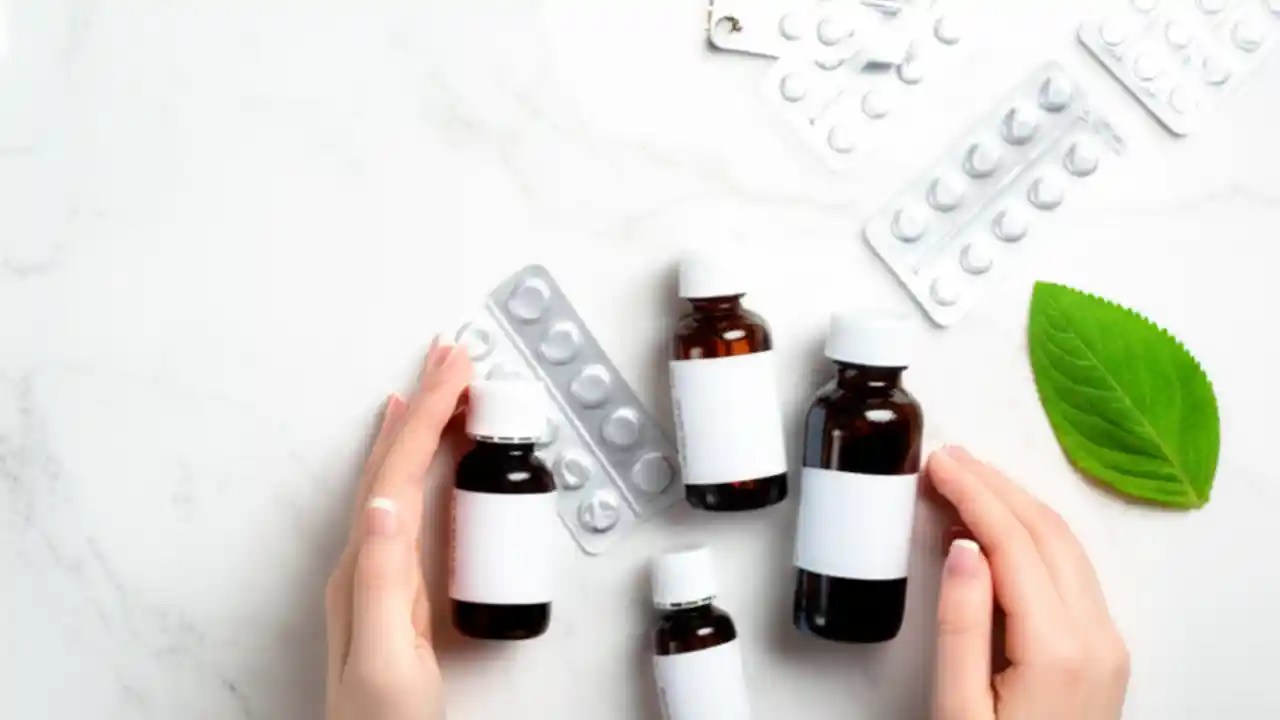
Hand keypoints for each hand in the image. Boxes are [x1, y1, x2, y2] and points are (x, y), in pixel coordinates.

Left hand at [325, 342, 471, 719]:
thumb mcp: (389, 654)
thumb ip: (382, 579)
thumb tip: (383, 501)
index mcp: (366, 566)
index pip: (397, 471)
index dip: (426, 414)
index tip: (452, 367)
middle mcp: (366, 560)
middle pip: (394, 462)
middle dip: (424, 403)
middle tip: (449, 354)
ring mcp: (380, 574)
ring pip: (399, 478)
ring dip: (420, 427)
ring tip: (437, 388)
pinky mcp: (400, 591)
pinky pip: (411, 506)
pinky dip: (419, 469)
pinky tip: (422, 465)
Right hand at [927, 446, 1129, 719]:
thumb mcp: (958, 707)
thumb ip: (961, 625)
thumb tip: (964, 547)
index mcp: (1058, 648)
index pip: (1013, 542)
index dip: (974, 493)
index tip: (940, 463)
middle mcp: (1096, 637)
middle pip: (1047, 532)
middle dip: (996, 485)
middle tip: (949, 459)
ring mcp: (1106, 643)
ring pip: (1065, 546)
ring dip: (1017, 504)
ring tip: (970, 479)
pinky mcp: (1101, 651)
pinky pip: (1072, 570)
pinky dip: (1033, 535)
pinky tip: (1000, 527)